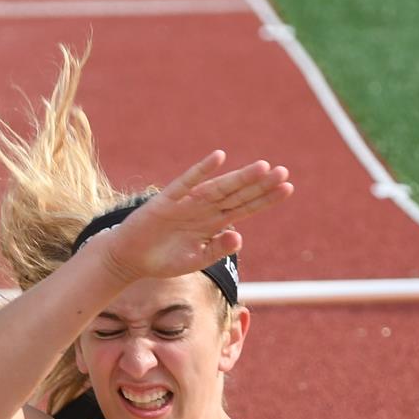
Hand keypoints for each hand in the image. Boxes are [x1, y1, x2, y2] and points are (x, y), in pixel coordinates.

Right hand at [96, 150, 292, 284]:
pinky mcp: (166, 201)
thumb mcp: (195, 261)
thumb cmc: (164, 260)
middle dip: (259, 185)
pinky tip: (218, 158)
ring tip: (262, 167)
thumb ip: (217, 250)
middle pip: (237, 195)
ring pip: (218, 188)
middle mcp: (204, 209)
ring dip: (239, 178)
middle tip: (283, 172)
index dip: (265, 198)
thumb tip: (239, 236)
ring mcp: (186, 203)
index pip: (245, 208)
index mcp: (213, 223)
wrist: (130, 259)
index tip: (287, 188)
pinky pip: (187, 183)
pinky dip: (202, 171)